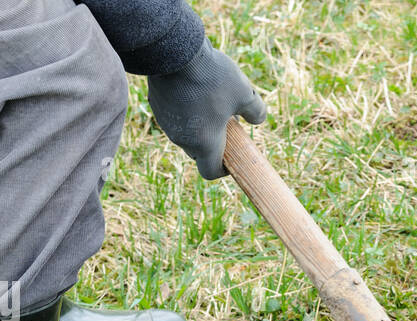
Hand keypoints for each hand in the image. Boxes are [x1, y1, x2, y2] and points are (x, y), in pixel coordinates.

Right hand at [148, 38, 266, 179]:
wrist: (174, 52)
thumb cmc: (212, 77)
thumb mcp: (244, 93)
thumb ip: (256, 111)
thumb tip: (259, 120)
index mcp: (205, 144)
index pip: (210, 171)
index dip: (222, 169)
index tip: (231, 156)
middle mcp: (182, 139)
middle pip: (198, 152)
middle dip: (212, 143)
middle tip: (225, 123)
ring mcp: (167, 123)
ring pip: (185, 133)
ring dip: (198, 126)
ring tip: (211, 102)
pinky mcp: (157, 106)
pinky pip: (174, 116)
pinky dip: (185, 111)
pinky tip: (194, 90)